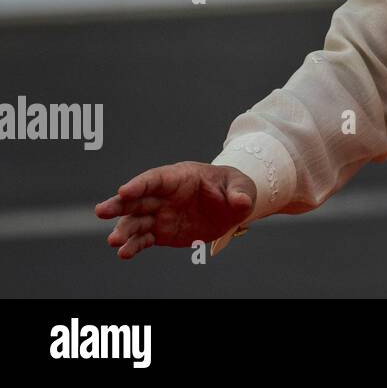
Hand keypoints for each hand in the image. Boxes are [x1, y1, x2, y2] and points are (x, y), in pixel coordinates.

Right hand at [95, 163, 255, 258]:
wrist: (230, 206)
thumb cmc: (232, 188)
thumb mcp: (241, 186)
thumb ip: (239, 193)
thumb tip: (241, 202)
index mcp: (179, 177)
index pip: (155, 178)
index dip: (140, 184)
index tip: (124, 191)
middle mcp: (164, 195)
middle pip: (137, 199)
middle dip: (119, 205)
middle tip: (101, 212)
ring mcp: (160, 214)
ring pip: (136, 221)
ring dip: (124, 230)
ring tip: (114, 241)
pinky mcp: (161, 232)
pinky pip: (144, 239)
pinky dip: (134, 246)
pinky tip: (124, 253)